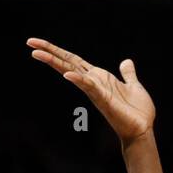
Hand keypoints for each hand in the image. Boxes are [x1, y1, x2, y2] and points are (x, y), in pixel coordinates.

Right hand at [27, 38, 154, 143]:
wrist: (142, 130)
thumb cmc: (137, 112)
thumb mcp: (133, 86)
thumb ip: (128, 74)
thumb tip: (126, 61)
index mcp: (98, 77)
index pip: (73, 60)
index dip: (57, 50)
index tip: (39, 43)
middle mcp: (93, 82)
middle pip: (67, 62)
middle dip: (49, 52)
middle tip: (30, 42)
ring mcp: (95, 90)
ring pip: (71, 71)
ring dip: (54, 62)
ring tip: (36, 53)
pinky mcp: (103, 99)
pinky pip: (89, 87)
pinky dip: (79, 80)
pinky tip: (68, 74)